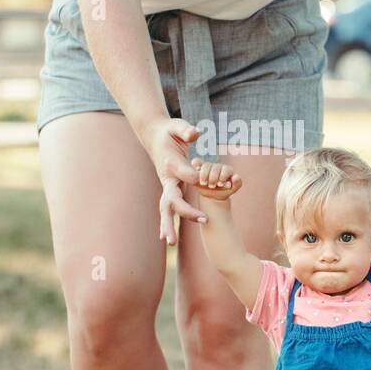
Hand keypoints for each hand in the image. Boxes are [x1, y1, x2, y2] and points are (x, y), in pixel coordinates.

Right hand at [144, 117, 208, 245]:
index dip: (200, 179)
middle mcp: (166, 177)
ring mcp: (166, 185)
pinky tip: (165, 238)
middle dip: (185, 211)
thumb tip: (195, 134)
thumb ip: (185, 130)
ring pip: (166, 209)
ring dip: (168, 225)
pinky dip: (166, 223)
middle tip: (202, 220)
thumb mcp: (176, 126)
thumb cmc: (169, 131)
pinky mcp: (168, 189)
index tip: (216, 182)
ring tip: (171, 242)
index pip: (187, 176)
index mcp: (170, 163)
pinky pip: (167, 209)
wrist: (154, 137)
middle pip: (172, 199)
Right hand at [190, 157, 243, 201]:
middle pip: (214, 167)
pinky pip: (196, 162)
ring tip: (204, 183)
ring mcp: (208, 166)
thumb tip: (236, 176)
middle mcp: (218, 166)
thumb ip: (237, 183)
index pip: (225, 169)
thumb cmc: (224, 191)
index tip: (220, 184)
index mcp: (227, 169)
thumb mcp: (232, 190)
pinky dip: (196, 164)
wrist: (213, 196)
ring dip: (204, 175)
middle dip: (213, 177)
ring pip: (205, 166)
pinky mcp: (199, 168)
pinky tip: (196, 170)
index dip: (222, 176)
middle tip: (211, 186)